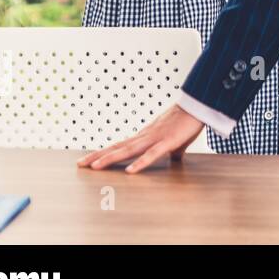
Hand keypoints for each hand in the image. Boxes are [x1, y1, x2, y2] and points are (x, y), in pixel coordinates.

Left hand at [76, 104, 205, 173]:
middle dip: (98, 156)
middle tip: (79, 164)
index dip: (103, 152)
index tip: (88, 160)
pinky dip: (141, 163)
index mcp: (145, 137)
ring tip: (95, 167)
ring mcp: (155, 138)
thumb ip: (172, 151)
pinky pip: (152, 154)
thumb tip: (175, 160)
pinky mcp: (168, 142)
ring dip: (111, 158)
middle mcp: (145, 137)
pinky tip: (130, 171)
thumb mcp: (176, 141)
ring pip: (129, 150)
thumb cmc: (187, 122)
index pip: (119, 146)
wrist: (198, 106)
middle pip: (117, 147)